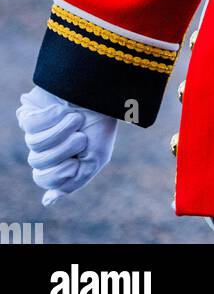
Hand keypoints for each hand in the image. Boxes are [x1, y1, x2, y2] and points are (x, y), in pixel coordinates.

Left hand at [17, 85, 117, 205]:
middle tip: (80, 136)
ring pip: (34, 144)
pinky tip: (63, 110)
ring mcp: (36, 129)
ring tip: (76, 118)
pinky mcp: (31, 110)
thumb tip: (47, 201)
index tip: (80, 158)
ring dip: (60, 131)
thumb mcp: (95, 159)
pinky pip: (30, 125)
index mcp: (57, 160)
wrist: (104, 92)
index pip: (43, 178)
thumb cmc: (101, 124)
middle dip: (63, 149)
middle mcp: (44, 146)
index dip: (61, 171)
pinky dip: (51, 117)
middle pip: (38, 163)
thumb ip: (73, 182)